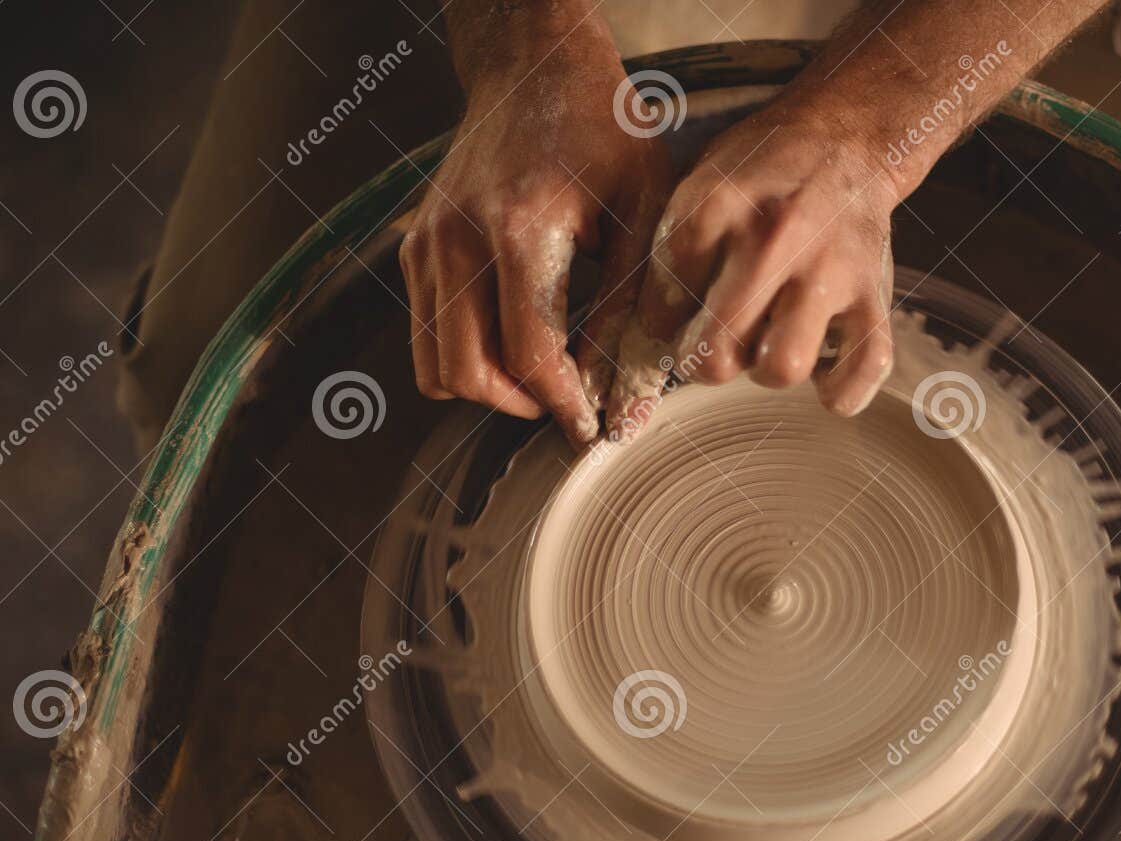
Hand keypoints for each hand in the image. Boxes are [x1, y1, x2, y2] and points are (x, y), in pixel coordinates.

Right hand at [401, 15, 670, 443]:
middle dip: (520, 405)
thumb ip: (626, 306)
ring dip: (487, 388)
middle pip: (468, 372)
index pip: (530, 353)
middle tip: (565, 402)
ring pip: (434, 364)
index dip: (563, 405)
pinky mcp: (414, 247)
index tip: (590, 426)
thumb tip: (614, 391)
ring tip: (539, 378)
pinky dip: (464, 357)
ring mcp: (426, 243)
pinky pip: (424, 335)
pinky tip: (512, 342)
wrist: (532, 68)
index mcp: (520, 229)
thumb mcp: (641, 211)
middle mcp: (457, 239)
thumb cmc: (600, 132)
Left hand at [609, 101, 898, 435]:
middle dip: (704, 361)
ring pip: (783, 367)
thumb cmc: (761, 172)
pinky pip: (864, 368)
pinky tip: (820, 375)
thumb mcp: (700, 185)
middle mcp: (774, 239)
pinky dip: (840, 389)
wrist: (845, 137)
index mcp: (718, 205)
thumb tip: (651, 334)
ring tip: (766, 346)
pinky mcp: (874, 292)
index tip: (674, 314)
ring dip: (766, 371)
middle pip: (717, 353)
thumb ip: (673, 251)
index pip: (663, 306)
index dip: (661, 322)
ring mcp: (830, 269)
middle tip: (712, 343)